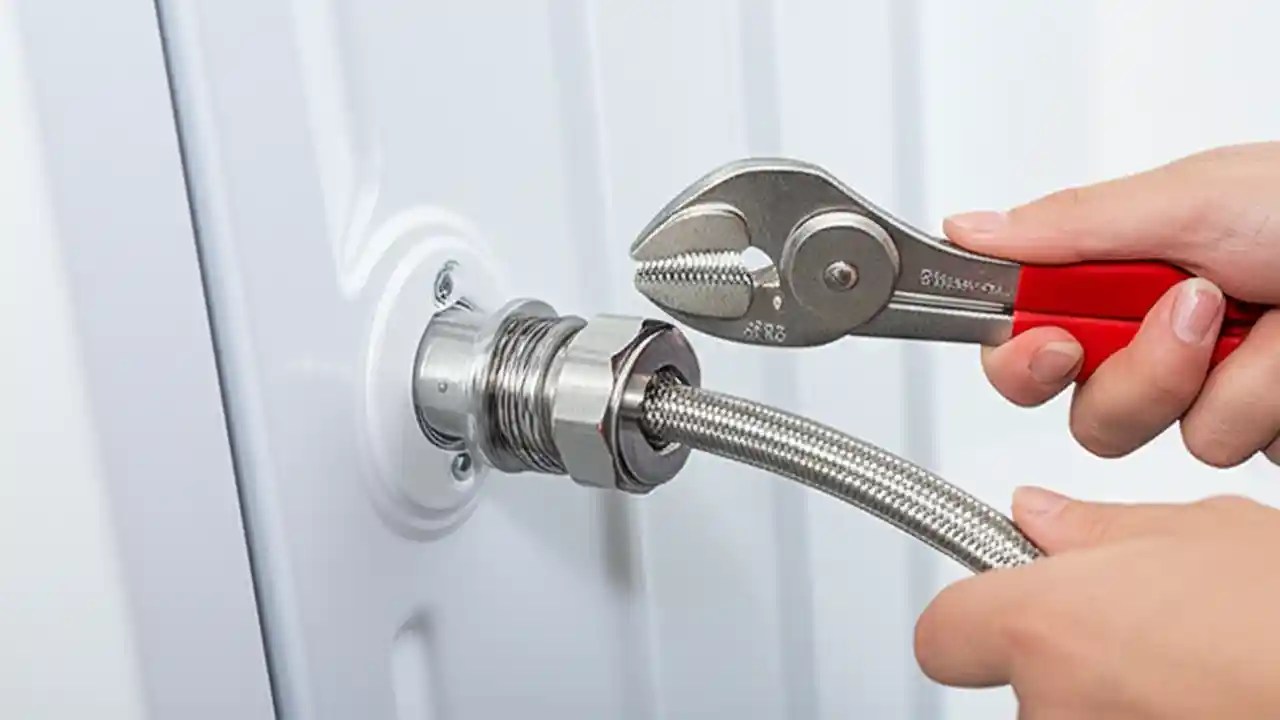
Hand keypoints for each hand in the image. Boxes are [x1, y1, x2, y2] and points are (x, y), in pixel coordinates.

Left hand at [915, 487, 1279, 717]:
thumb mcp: (1203, 537)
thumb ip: (1098, 533)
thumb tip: (1037, 517)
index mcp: (1047, 628)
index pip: (943, 635)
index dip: (973, 617)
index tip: (1002, 604)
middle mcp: (1056, 709)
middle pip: (1016, 688)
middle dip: (1063, 661)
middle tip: (1139, 636)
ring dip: (1113, 700)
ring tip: (1198, 673)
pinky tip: (1212, 699)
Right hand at [944, 142, 1279, 465]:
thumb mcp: (1189, 200)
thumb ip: (1070, 228)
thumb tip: (969, 232)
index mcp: (1122, 280)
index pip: (1024, 344)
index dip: (1025, 359)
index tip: (1056, 344)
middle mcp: (1161, 341)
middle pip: (1092, 412)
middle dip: (1147, 373)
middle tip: (1201, 313)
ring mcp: (1218, 390)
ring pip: (1175, 439)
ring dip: (1234, 385)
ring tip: (1277, 326)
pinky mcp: (1269, 428)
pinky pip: (1246, 452)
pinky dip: (1278, 406)